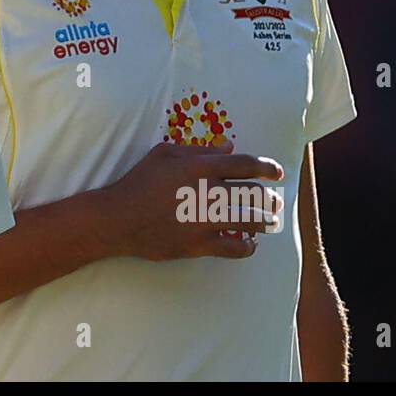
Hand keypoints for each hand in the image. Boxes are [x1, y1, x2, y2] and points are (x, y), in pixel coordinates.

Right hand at [98, 140, 284, 261]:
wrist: (118, 218)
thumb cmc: (138, 181)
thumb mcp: (164, 154)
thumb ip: (198, 149)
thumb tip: (228, 147)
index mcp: (200, 167)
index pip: (245, 165)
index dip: (267, 167)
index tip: (277, 172)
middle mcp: (207, 192)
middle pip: (253, 194)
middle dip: (269, 198)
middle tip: (273, 201)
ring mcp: (205, 220)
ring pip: (250, 220)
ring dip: (265, 221)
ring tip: (269, 221)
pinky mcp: (199, 244)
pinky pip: (234, 248)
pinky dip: (247, 246)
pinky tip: (249, 244)